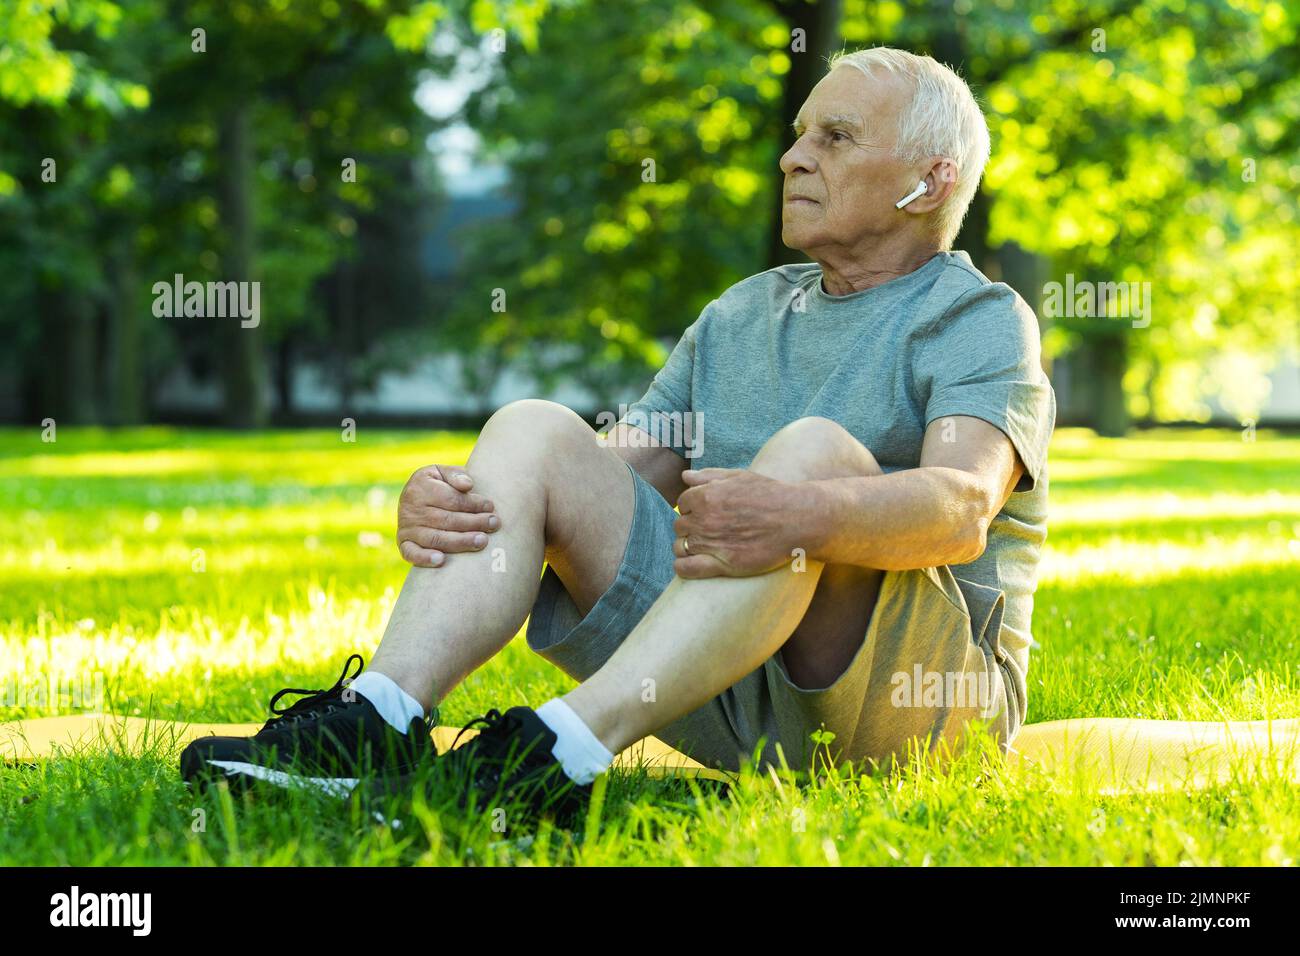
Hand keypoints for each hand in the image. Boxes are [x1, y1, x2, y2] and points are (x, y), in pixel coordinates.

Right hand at [396, 464, 498, 566]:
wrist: (414, 498)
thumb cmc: (438, 485)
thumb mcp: (443, 472)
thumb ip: (456, 474)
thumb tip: (468, 485)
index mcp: (420, 487)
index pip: (450, 499)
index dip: (472, 504)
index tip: (490, 507)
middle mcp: (410, 508)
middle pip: (446, 519)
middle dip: (472, 522)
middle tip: (494, 524)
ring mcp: (406, 527)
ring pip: (435, 538)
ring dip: (460, 541)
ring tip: (481, 541)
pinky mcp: (404, 543)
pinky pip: (411, 553)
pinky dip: (424, 558)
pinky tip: (441, 560)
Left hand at [672, 468, 801, 577]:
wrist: (797, 519)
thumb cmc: (771, 495)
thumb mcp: (740, 476)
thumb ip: (709, 475)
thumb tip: (685, 476)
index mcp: (706, 496)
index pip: (683, 503)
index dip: (693, 508)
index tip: (705, 513)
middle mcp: (705, 520)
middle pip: (681, 526)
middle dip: (691, 527)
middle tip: (709, 530)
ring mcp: (712, 543)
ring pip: (680, 547)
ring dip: (687, 546)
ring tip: (703, 547)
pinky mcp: (723, 564)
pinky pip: (687, 568)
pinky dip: (683, 567)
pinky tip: (690, 564)